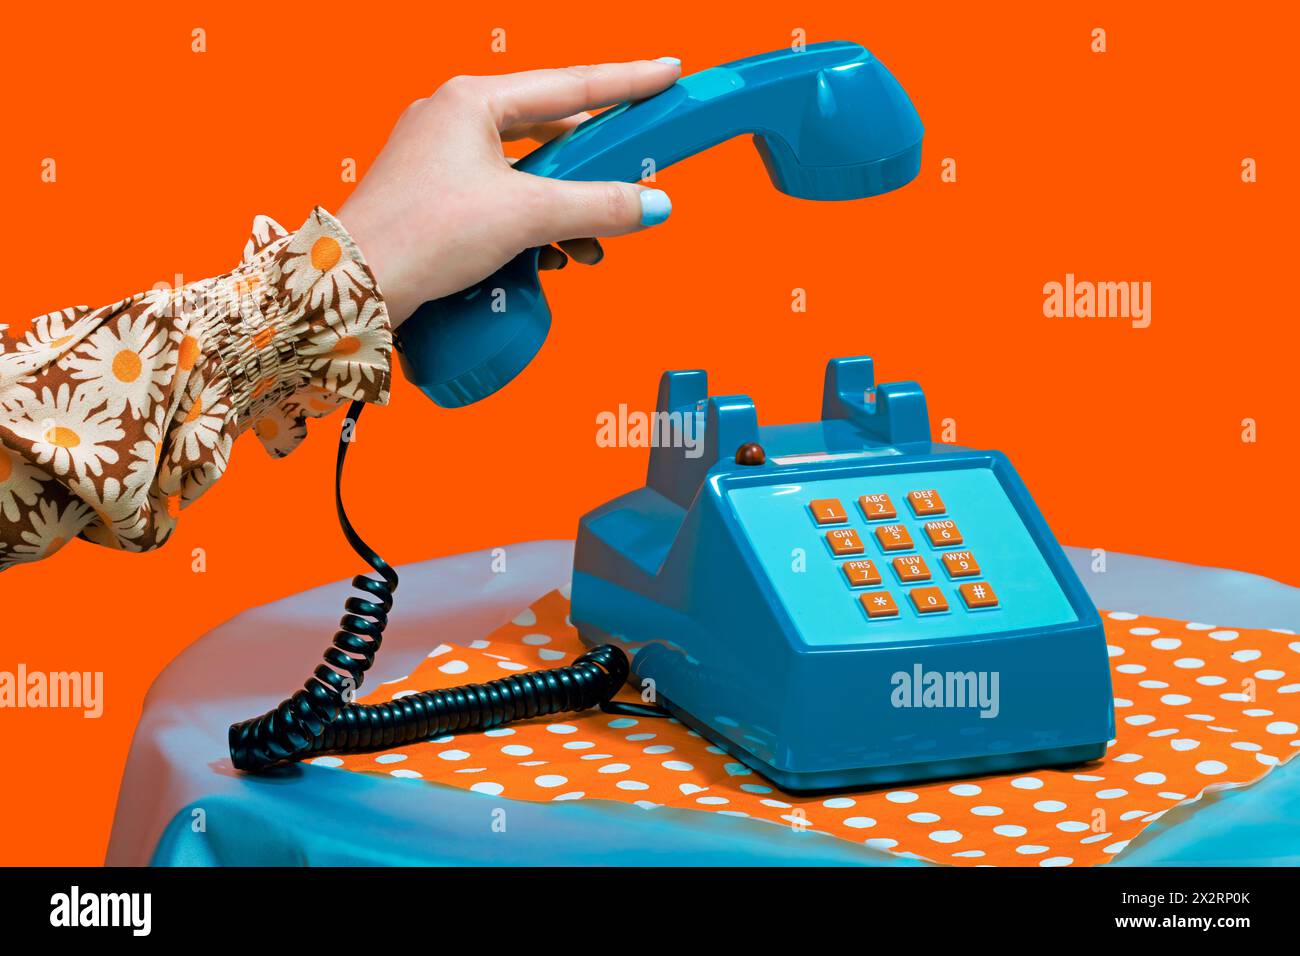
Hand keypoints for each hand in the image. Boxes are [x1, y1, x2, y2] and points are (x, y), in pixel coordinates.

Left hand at [336, 58, 680, 326]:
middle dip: (592, 173)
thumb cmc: (420, 235)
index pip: (570, 84)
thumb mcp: (524, 215)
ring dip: (562, 212)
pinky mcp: (433, 199)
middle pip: (549, 133)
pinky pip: (499, 200)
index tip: (666, 74)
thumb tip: (652, 205)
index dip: (626, 81)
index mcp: (471, 99)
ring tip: (585, 249)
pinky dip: (529, 226)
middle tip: (631, 183)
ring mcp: (439, 159)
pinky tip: (543, 258)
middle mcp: (453, 119)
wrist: (353, 287)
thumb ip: (597, 206)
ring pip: (525, 174)